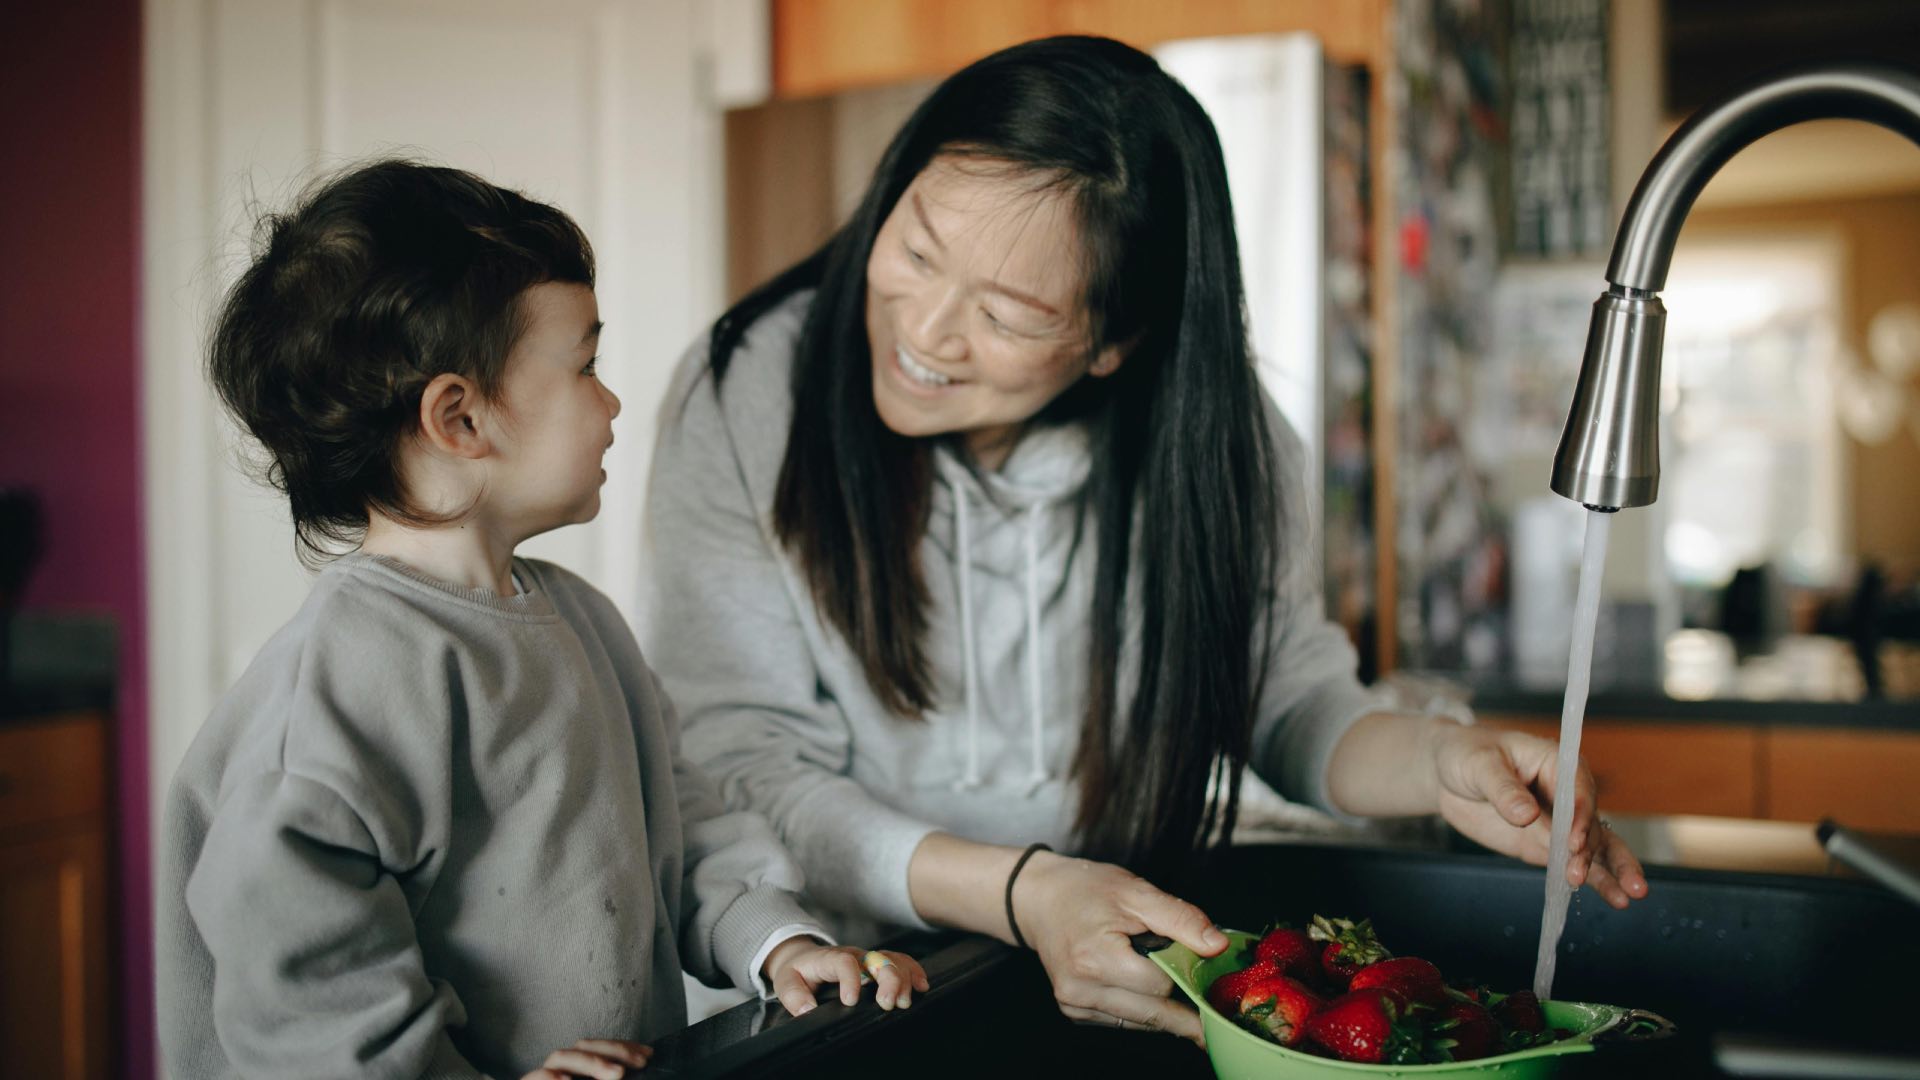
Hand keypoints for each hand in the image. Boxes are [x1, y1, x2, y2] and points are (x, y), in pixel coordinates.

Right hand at [519, 1038, 649, 1077]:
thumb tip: (641, 1069)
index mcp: (577, 1072)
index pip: (599, 1048)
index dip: (622, 1047)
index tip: (647, 1054)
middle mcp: (559, 1071)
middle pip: (582, 1047)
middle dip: (611, 1051)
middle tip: (636, 1064)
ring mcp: (541, 1078)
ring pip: (559, 1058)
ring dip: (589, 1062)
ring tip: (615, 1073)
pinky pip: (534, 1078)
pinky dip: (549, 1077)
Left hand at [762, 936, 930, 1015]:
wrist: (804, 958)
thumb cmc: (798, 971)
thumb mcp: (786, 981)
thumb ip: (793, 995)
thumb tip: (807, 1009)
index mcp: (829, 958)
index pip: (843, 962)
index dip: (850, 979)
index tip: (850, 1001)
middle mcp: (853, 955)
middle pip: (876, 959)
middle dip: (887, 980)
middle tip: (888, 1003)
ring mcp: (868, 958)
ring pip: (892, 959)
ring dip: (903, 978)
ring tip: (905, 1000)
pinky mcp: (877, 963)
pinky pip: (900, 960)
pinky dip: (913, 970)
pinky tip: (922, 985)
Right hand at [1012, 850, 1228, 1043]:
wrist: (1038, 898)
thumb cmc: (1085, 890)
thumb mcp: (1136, 892)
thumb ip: (1180, 918)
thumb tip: (1218, 945)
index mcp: (1094, 958)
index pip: (1159, 984)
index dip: (1186, 974)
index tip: (1208, 972)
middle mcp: (1079, 989)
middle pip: (1152, 1013)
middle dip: (1186, 1007)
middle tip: (1215, 1007)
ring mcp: (1074, 1004)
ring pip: (1140, 1022)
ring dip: (1166, 1012)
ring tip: (1190, 1001)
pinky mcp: (1075, 1012)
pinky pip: (1123, 1020)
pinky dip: (1143, 1010)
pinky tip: (1151, 994)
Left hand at [1431, 722, 1649, 907]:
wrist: (1448, 772)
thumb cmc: (1467, 754)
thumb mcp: (1479, 764)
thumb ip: (1503, 790)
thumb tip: (1526, 813)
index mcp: (1556, 763)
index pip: (1577, 791)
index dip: (1579, 817)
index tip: (1573, 842)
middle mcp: (1566, 794)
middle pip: (1593, 823)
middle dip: (1600, 852)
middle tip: (1603, 877)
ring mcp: (1559, 822)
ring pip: (1595, 846)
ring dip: (1611, 871)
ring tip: (1626, 896)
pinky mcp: (1546, 844)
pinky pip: (1573, 863)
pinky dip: (1593, 879)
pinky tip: (1613, 897)